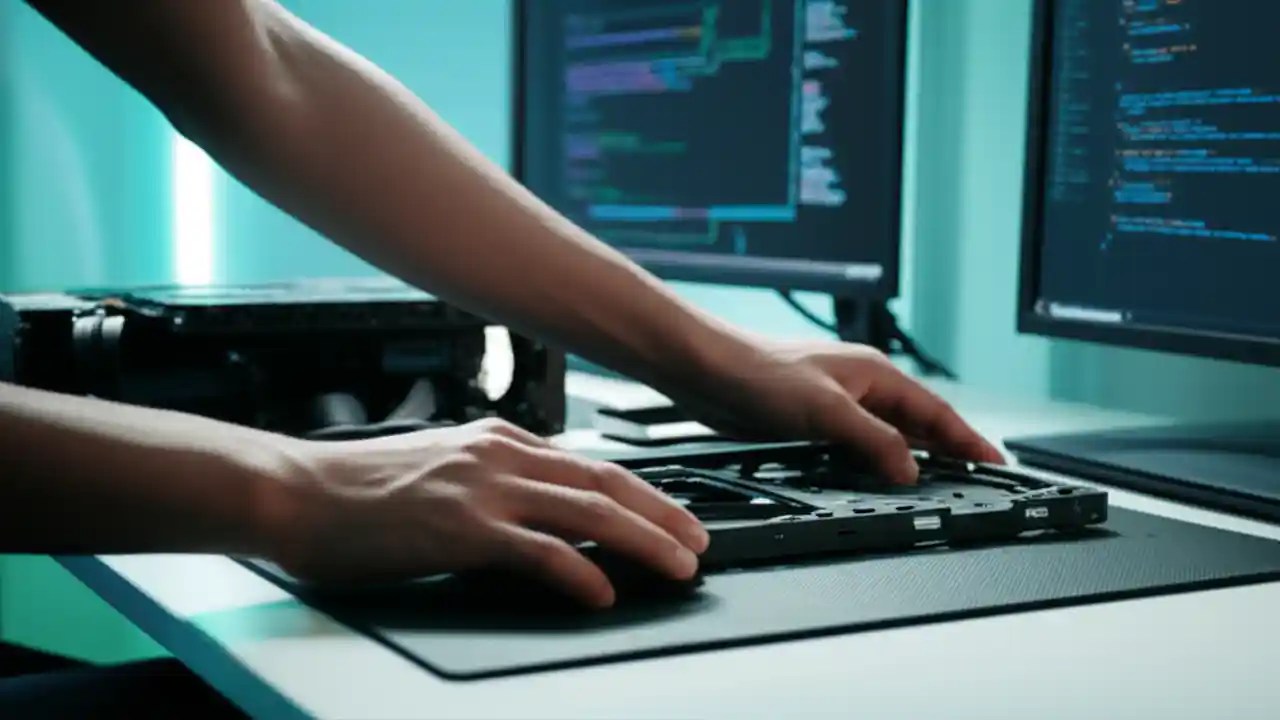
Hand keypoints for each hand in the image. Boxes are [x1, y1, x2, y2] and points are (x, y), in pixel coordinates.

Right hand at [266, 418, 707, 607]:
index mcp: (497, 440)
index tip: (673, 515)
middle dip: (663, 513)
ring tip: (680, 566)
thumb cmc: (358, 490)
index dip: (642, 492)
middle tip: (700, 542)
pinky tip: (604, 592)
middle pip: (605, 481)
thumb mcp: (441, 469)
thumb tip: (539, 513)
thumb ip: (493, 482)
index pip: (589, 464)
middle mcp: (499, 455)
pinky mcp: (461, 528)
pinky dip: (580, 571)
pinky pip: (539, 550)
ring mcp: (483, 488)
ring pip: (588, 511)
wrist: (295, 492)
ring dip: (643, 540)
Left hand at [664, 334, 1004, 485]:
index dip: (968, 441)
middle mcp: (861, 388)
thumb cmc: (757, 371)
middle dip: (949, 452)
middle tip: (978, 482)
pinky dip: (875, 465)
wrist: (705, 371)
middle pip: (918, 426)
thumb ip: (873, 440)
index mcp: (876, 375)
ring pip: (888, 438)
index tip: (996, 464)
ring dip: (912, 460)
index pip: (937, 413)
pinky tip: (876, 483)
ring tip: (939, 487)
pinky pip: (857, 448)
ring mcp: (837, 406)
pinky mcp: (811, 424)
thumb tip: (910, 470)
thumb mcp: (826, 410)